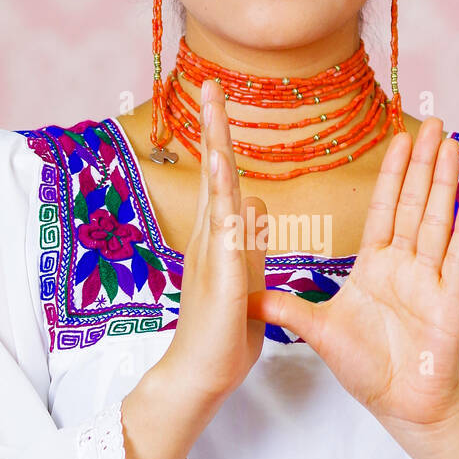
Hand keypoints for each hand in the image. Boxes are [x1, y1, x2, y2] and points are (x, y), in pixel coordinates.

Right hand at [158, 79, 269, 402]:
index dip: (223, 140)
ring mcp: (212, 252)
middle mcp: (212, 236)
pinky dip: (221, 192)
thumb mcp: (245, 276)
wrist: (201, 376)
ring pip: (215, 188)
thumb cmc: (224, 333)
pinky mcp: (220, 272)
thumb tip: (257, 203)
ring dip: (214, 144)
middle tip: (212, 82)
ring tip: (212, 102)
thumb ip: (249, 240)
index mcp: (221, 237)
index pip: (224, 178)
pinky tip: (220, 164)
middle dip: (213, 126)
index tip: (223, 102)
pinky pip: (223, 224)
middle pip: (215, 170)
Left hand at [246, 118, 458, 438]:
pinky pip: (457, 255)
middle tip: (433, 124)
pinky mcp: (450, 299)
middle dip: (423, 163)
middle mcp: (405, 265)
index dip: (391, 174)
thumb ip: (287, 308)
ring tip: (451, 144)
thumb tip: (245, 294)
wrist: (402, 403)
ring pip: (436, 220)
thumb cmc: (367, 368)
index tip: (398, 138)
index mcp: (374, 266)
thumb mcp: (319, 331)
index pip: (383, 209)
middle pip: (413, 203)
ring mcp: (430, 279)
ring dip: (444, 182)